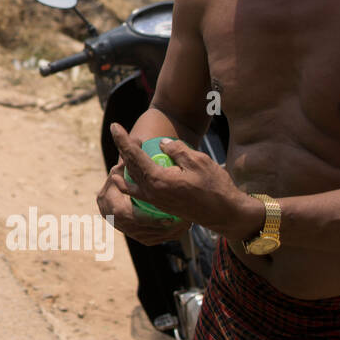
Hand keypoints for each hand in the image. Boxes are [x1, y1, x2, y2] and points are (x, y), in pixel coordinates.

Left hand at [105, 123, 260, 240]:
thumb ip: (177, 149)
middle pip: (129, 167)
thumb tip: (162, 143)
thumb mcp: (198, 160)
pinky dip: (130, 180)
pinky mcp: (159, 206)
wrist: (225, 214)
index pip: (133, 156)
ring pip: (130, 181)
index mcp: (157, 180)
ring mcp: (154, 202)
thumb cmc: (214, 186)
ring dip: (125, 166)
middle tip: (121, 133)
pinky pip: (137, 191)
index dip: (122, 140)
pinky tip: (129, 174)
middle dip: (124, 149)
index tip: (114, 126)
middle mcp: (151, 193)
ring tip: (125, 152)